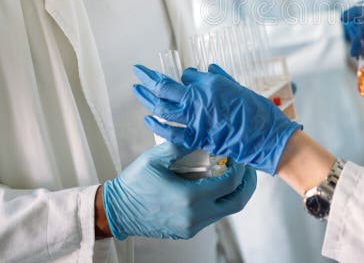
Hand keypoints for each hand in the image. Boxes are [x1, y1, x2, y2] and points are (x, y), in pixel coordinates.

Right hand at [102, 142, 255, 239]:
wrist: (116, 211)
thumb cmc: (134, 183)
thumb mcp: (157, 157)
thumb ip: (184, 144)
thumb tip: (205, 133)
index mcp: (189, 197)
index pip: (230, 183)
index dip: (239, 167)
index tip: (238, 154)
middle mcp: (194, 216)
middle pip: (237, 201)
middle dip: (247, 183)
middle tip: (247, 167)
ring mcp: (192, 226)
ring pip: (227, 210)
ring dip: (234, 191)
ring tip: (232, 172)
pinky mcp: (188, 231)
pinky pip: (214, 215)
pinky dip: (220, 200)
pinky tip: (215, 184)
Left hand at [132, 64, 301, 175]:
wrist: (265, 136)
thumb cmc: (257, 110)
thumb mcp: (238, 87)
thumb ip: (219, 78)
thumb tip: (206, 70)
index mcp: (210, 83)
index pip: (187, 75)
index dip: (184, 76)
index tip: (182, 77)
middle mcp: (198, 98)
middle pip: (165, 87)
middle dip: (148, 78)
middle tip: (138, 71)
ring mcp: (195, 119)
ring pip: (162, 107)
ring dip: (147, 98)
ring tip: (137, 90)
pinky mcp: (196, 138)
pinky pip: (171, 132)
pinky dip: (158, 125)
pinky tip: (148, 119)